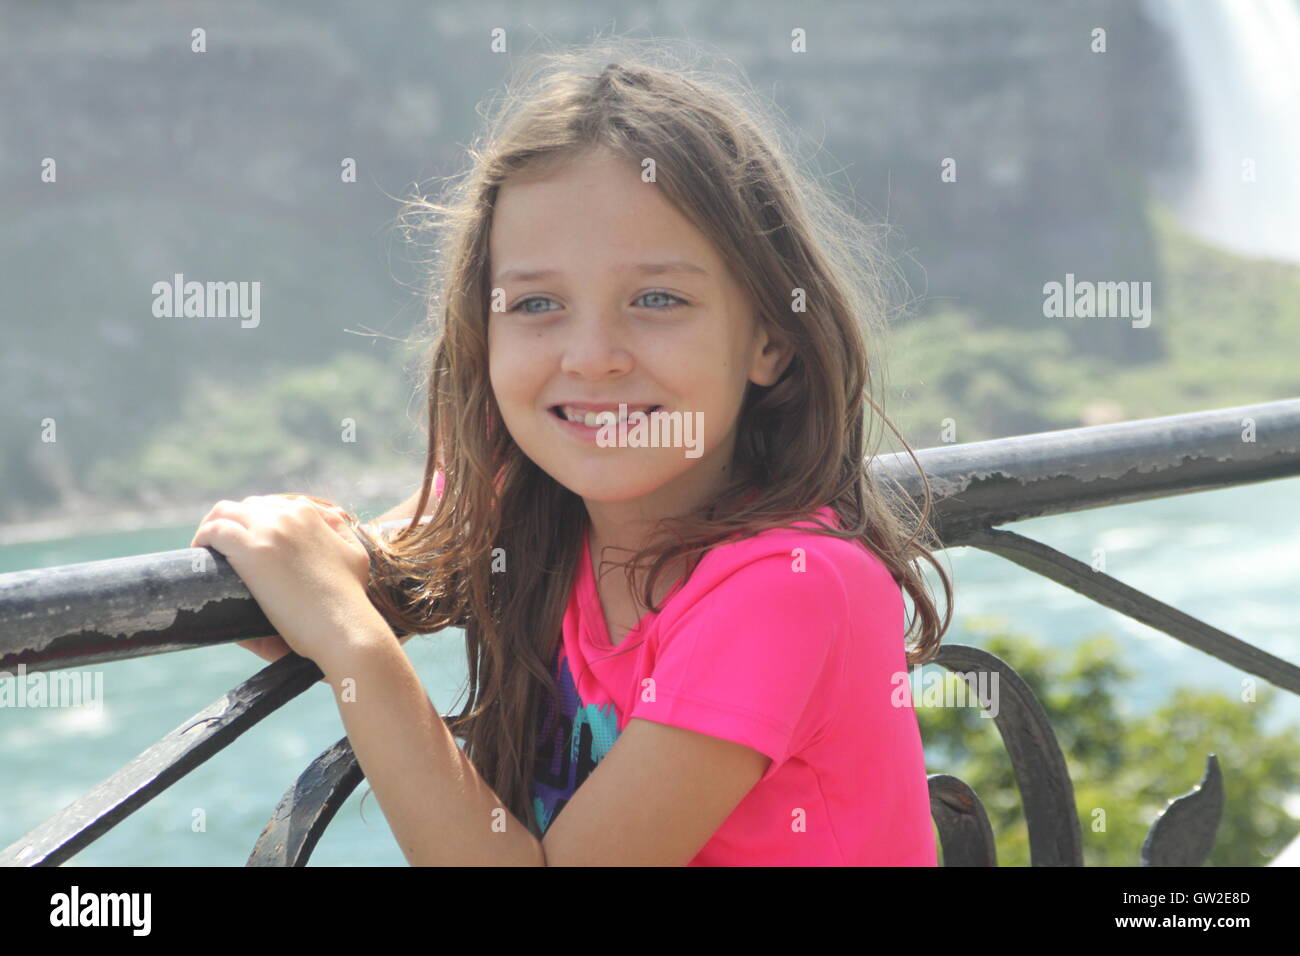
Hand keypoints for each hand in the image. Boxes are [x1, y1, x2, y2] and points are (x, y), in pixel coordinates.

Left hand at [190, 494, 386, 674]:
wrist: (344, 625)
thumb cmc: (351, 599)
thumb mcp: (355, 554)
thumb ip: (342, 532)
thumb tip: (332, 514)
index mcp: (309, 514)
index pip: (270, 505)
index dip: (253, 521)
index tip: (245, 540)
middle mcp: (288, 515)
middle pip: (245, 507)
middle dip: (232, 523)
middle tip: (222, 549)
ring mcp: (269, 531)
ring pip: (225, 513)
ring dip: (211, 527)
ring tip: (205, 549)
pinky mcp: (252, 550)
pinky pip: (215, 531)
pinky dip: (202, 538)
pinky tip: (199, 553)